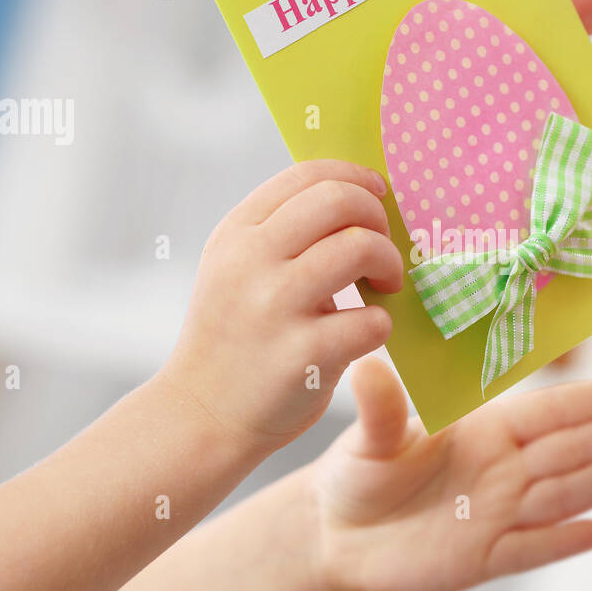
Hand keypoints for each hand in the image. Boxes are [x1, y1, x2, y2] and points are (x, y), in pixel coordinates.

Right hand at [157, 160, 402, 459]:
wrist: (202, 415)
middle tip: (383, 252)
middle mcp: (250, 261)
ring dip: (389, 265)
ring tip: (384, 289)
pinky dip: (381, 325)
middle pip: (339, 202)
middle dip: (378, 219)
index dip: (355, 178)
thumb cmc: (237, 338)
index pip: (307, 175)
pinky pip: (371, 320)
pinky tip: (365, 334)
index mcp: (236, 233)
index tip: (378, 196)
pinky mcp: (302, 354)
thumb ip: (283, 233)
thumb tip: (362, 198)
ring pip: (361, 249)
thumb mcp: (237, 270)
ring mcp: (274, 307)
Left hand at [309, 358, 591, 590]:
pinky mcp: (485, 558)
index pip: (546, 413)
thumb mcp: (366, 441)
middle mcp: (501, 469)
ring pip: (561, 495)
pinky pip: (531, 549)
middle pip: (569, 450)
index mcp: (482, 430)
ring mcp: (499, 513)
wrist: (339, 534)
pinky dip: (561, 543)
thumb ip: (380, 410)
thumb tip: (366, 365)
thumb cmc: (356, 474)